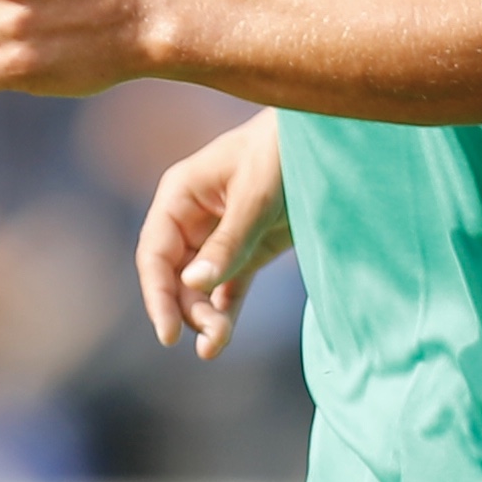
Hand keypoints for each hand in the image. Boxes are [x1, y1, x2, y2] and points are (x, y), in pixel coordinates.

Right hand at [134, 109, 289, 358]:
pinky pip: (229, 287)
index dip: (156, 295)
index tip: (167, 333)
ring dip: (207, 316)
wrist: (327, 137)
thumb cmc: (284, 150)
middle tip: (211, 339)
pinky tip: (222, 338)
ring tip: (217, 344)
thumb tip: (193, 284)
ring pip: (201, 287)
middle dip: (189, 310)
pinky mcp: (249, 249)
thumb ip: (227, 241)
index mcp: (180, 196)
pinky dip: (226, 311)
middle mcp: (192, 219)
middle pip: (175, 277)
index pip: (155, 254)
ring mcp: (220, 236)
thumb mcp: (256, 196)